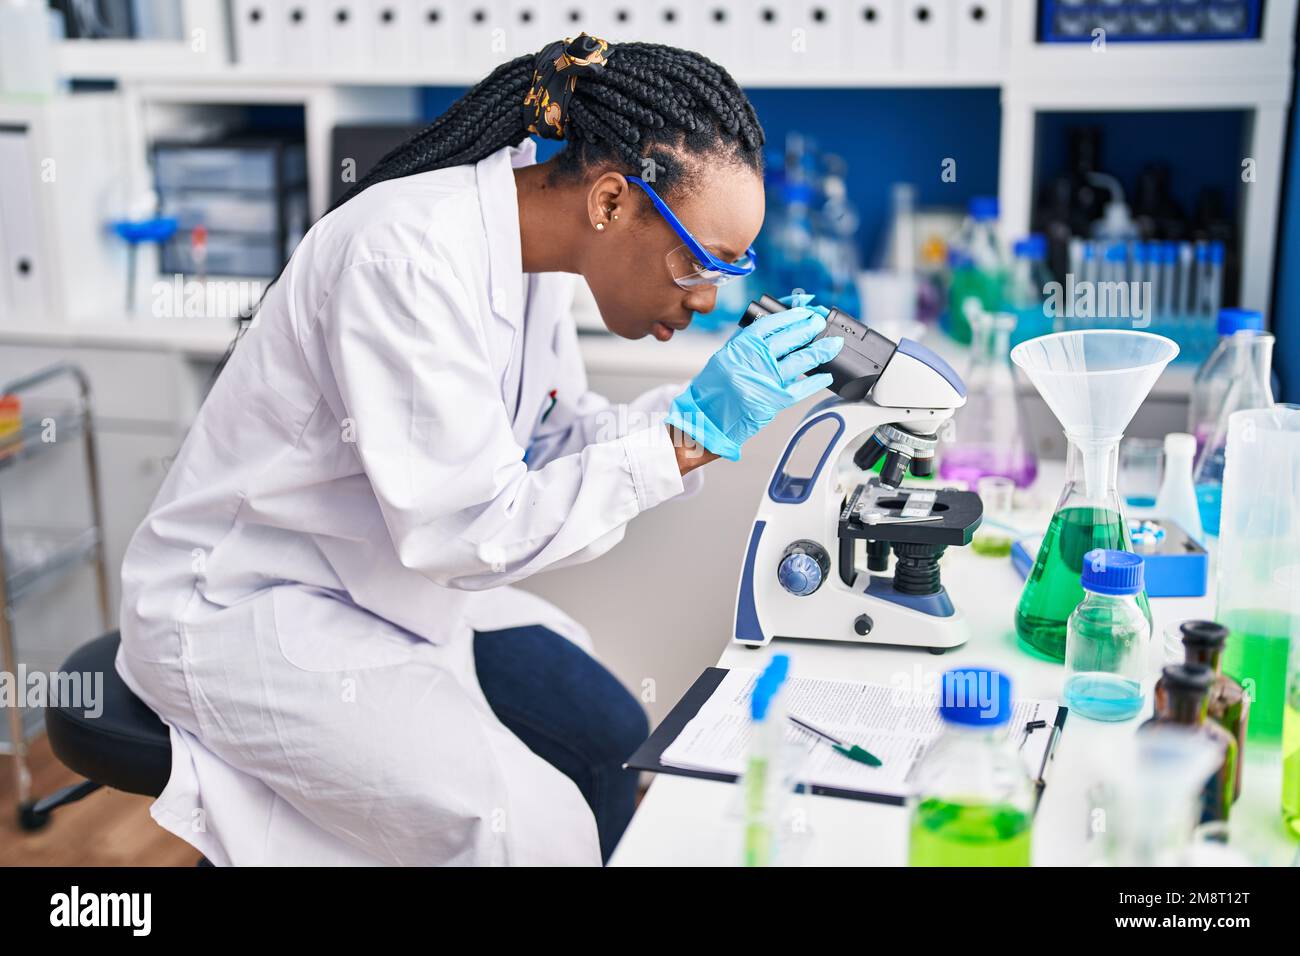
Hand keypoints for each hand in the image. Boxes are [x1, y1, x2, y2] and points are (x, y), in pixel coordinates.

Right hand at [665, 306, 842, 460]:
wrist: (705, 418)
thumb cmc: (714, 389)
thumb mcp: (726, 357)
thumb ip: (749, 342)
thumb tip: (778, 325)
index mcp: (740, 347)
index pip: (770, 323)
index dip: (792, 314)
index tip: (805, 308)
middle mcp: (752, 362)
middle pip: (789, 339)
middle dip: (810, 327)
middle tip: (821, 321)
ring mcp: (764, 381)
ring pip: (799, 361)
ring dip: (820, 350)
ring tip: (833, 344)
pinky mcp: (772, 401)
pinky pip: (800, 389)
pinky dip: (816, 381)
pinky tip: (826, 374)